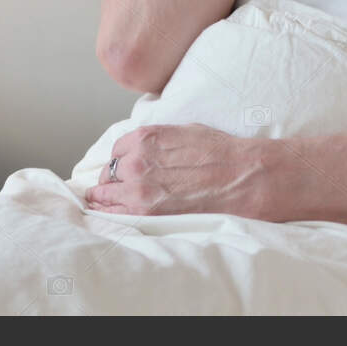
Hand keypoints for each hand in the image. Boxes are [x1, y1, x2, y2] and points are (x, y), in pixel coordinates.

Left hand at [85, 124, 273, 218]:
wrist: (240, 176)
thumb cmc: (219, 152)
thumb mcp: (183, 130)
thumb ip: (157, 140)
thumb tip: (145, 148)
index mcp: (145, 138)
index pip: (117, 151)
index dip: (121, 161)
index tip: (123, 168)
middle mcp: (137, 161)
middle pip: (109, 174)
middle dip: (113, 180)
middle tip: (118, 188)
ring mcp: (139, 188)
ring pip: (106, 196)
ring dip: (107, 199)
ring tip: (108, 204)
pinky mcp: (147, 212)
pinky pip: (116, 214)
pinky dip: (111, 214)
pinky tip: (111, 215)